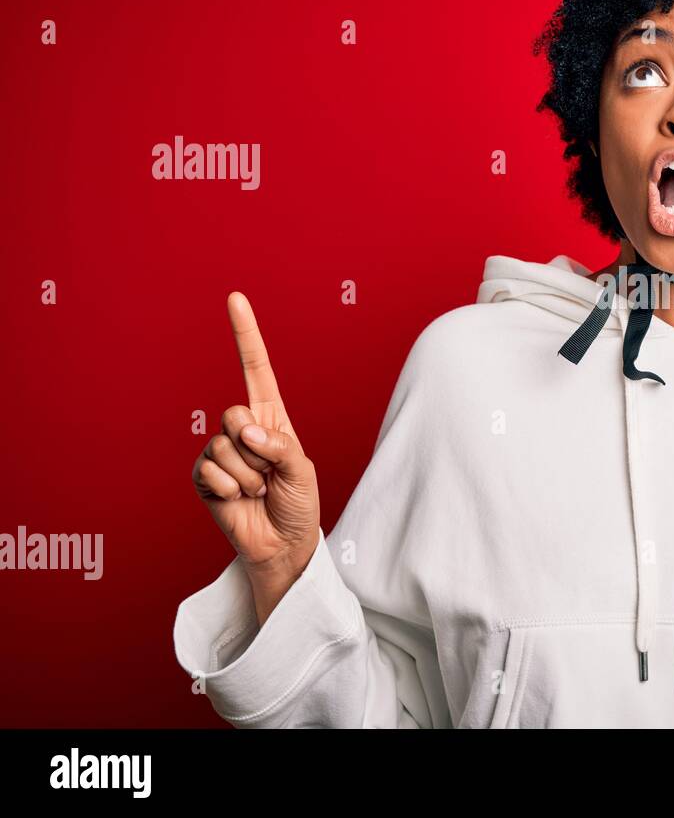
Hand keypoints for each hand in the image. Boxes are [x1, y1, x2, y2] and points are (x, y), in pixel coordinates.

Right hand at [191, 292, 320, 594]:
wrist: (282, 543)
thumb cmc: (298, 503)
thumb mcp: (301, 471)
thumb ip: (279, 447)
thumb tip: (246, 432)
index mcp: (271, 418)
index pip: (255, 369)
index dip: (245, 335)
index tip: (235, 299)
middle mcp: (243, 429)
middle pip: (234, 413)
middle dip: (255, 447)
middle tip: (268, 473)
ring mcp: (220, 452)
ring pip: (223, 447)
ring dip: (246, 476)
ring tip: (258, 491)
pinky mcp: (203, 476)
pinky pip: (209, 470)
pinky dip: (229, 489)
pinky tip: (238, 500)